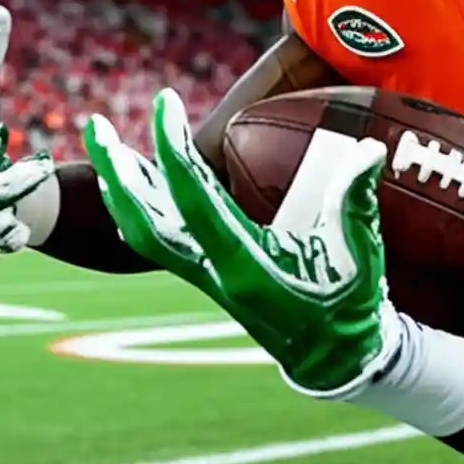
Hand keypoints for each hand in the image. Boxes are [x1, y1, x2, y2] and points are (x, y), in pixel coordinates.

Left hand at [83, 89, 401, 392]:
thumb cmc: (347, 308)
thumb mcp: (360, 258)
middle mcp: (213, 273)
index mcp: (245, 267)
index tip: (164, 102)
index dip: (173, 150)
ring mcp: (204, 277)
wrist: (332, 360)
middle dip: (116, 174)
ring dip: (120, 187)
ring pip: (143, 232)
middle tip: (95, 125)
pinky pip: (158, 241)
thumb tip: (369, 149)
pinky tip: (129, 181)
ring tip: (104, 141)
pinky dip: (139, 207)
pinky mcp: (206, 276)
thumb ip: (357, 203)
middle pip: (143, 222)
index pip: (194, 200)